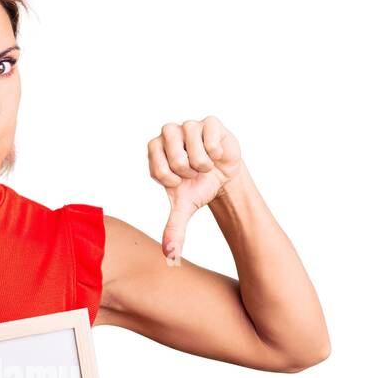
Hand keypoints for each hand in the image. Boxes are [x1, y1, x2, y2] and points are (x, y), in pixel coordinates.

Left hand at [147, 115, 243, 261]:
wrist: (223, 177)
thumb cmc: (197, 188)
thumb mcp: (184, 209)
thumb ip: (173, 229)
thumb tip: (170, 255)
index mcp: (154, 151)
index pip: (160, 171)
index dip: (175, 182)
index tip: (181, 181)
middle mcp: (168, 134)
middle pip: (176, 159)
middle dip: (190, 174)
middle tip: (194, 172)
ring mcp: (189, 125)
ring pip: (194, 149)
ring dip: (203, 164)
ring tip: (205, 164)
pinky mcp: (210, 121)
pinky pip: (210, 139)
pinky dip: (216, 153)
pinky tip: (216, 153)